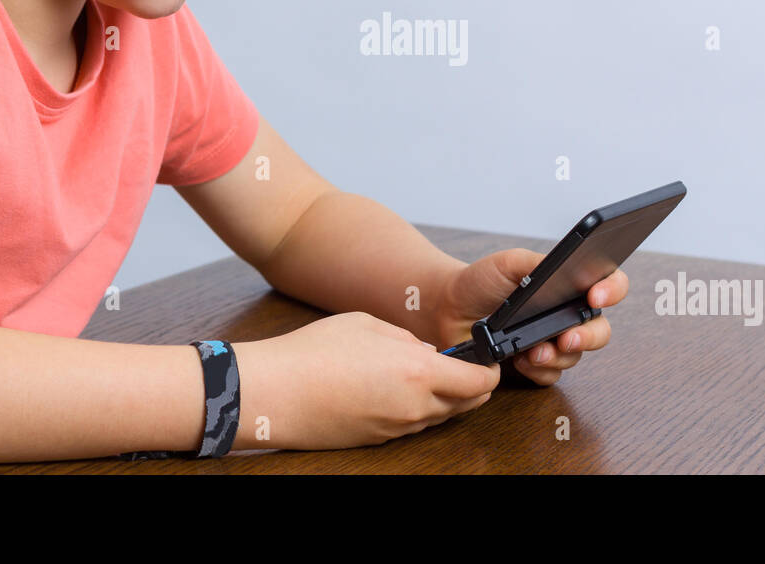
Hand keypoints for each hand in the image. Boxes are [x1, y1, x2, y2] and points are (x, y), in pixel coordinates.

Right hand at [232, 311, 498, 449]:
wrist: (275, 392)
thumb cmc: (315, 352)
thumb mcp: (368, 324)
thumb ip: (408, 339)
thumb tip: (428, 352)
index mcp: (419, 372)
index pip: (480, 381)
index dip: (489, 369)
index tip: (487, 358)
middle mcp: (415, 407)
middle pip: (468, 404)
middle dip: (474, 386)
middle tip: (464, 365)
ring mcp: (397, 429)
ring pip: (440, 417)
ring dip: (445, 398)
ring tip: (424, 373)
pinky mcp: (379, 440)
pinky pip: (413, 425)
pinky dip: (417, 409)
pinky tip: (396, 388)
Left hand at [432, 247, 628, 386]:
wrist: (449, 309)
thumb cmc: (481, 281)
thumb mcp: (510, 262)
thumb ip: (538, 262)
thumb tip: (561, 268)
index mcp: (569, 284)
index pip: (609, 284)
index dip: (612, 290)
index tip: (596, 296)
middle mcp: (567, 315)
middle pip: (599, 330)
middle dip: (588, 337)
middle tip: (567, 337)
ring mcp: (553, 341)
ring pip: (575, 357)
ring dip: (556, 356)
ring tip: (532, 350)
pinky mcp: (536, 363)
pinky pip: (551, 375)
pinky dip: (538, 370)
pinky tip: (520, 360)